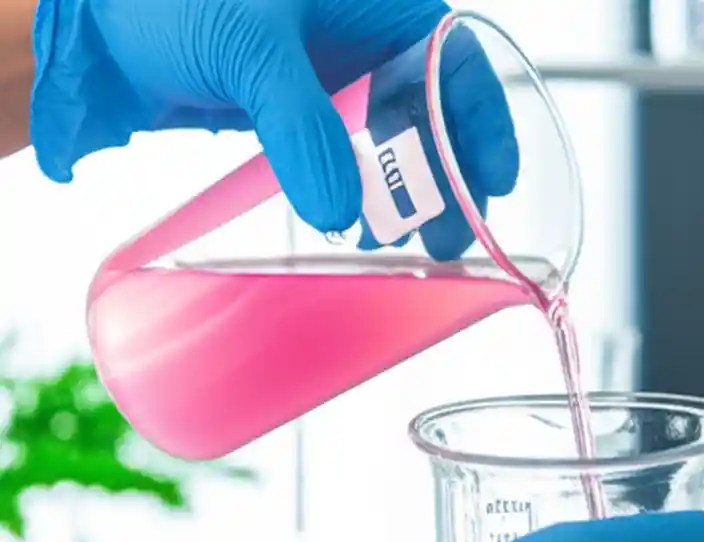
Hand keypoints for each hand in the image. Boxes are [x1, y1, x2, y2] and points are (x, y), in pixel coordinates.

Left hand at [30, 0, 516, 256]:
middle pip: (434, 111)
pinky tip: (354, 223)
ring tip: (402, 241)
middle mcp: (362, 40)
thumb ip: (302, 127)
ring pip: (393, 139)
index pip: (457, 61)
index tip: (495, 182)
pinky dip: (358, 191)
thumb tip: (341, 211)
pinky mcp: (297, 113)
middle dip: (448, 175)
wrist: (94, 25)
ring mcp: (330, 78)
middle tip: (448, 235)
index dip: (484, 122)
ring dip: (405, 192)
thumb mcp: (251, 50)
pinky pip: (347, 156)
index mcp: (376, 5)